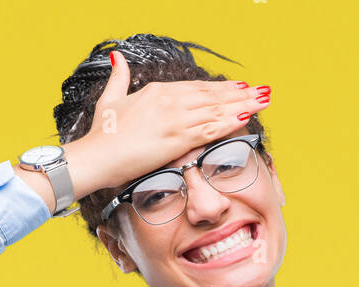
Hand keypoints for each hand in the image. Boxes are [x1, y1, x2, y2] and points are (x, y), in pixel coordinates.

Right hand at [64, 50, 271, 196]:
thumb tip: (117, 57)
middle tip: (261, 92)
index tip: (237, 87)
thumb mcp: (110, 99)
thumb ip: (119, 77)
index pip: (196, 88)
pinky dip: (230, 122)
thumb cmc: (101, 134)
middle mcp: (169, 101)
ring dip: (243, 104)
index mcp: (156, 91)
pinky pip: (210, 128)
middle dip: (239, 94)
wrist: (95, 157)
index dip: (220, 88)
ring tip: (263, 100)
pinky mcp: (177, 138)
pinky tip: (246, 116)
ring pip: (216, 110)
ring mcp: (175, 119)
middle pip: (211, 96)